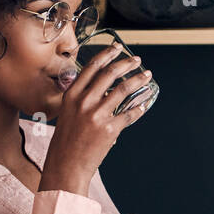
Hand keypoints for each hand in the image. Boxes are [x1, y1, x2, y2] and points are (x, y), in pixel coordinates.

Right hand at [42, 43, 154, 191]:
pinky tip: (145, 102)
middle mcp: (84, 102)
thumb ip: (82, 99)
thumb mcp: (67, 113)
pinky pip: (130, 113)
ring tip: (147, 76)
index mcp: (71, 95)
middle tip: (137, 60)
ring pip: (124, 90)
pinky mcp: (110, 128)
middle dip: (127, 64)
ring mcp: (98, 114)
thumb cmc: (66, 141)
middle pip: (110, 74)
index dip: (107, 54)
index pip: (91, 67)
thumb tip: (105, 89)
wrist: (66, 165)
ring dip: (139, 80)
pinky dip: (140, 106)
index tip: (117, 48)